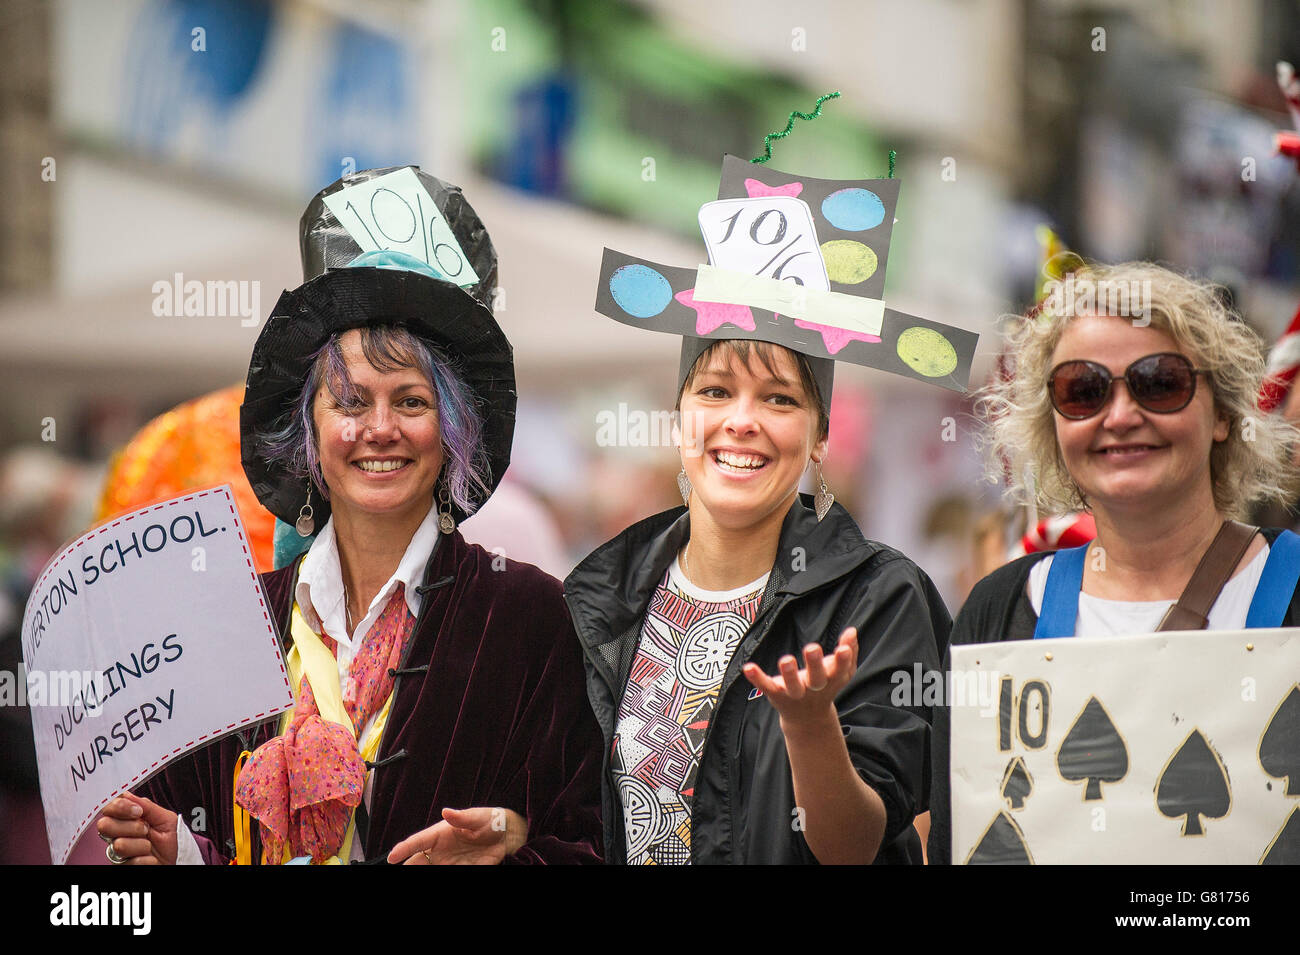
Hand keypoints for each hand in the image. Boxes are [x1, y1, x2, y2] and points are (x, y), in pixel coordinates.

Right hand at [95, 793, 178, 864]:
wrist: (180, 858)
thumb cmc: (173, 838)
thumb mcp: (165, 818)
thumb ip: (146, 806)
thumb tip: (126, 795)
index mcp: (127, 819)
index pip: (109, 808)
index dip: (120, 807)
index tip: (138, 811)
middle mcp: (119, 834)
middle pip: (104, 825)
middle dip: (131, 827)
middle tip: (146, 830)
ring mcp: (118, 851)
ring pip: (119, 845)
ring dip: (141, 845)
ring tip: (150, 846)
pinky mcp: (122, 866)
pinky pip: (129, 862)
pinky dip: (146, 860)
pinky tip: (151, 858)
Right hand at [387, 807, 526, 864]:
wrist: (506, 836)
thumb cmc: (489, 821)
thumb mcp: (477, 817)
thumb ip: (462, 817)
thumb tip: (446, 812)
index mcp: (440, 833)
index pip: (417, 841)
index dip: (402, 849)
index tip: (392, 857)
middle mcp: (440, 850)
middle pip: (417, 861)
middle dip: (407, 867)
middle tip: (402, 870)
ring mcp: (447, 862)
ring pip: (428, 870)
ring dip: (419, 872)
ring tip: (410, 875)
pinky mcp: (460, 870)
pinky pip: (445, 875)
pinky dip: (438, 875)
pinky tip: (438, 872)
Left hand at [742, 627, 858, 729]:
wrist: (807, 719)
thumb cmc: (824, 686)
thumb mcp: (840, 672)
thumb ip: (849, 651)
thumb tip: (852, 630)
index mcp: (831, 681)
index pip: (840, 670)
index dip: (843, 660)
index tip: (842, 649)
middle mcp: (814, 689)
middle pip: (816, 679)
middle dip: (815, 664)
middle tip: (812, 648)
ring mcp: (794, 693)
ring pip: (792, 686)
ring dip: (789, 674)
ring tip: (786, 660)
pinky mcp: (776, 694)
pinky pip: (766, 686)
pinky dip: (757, 678)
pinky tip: (748, 667)